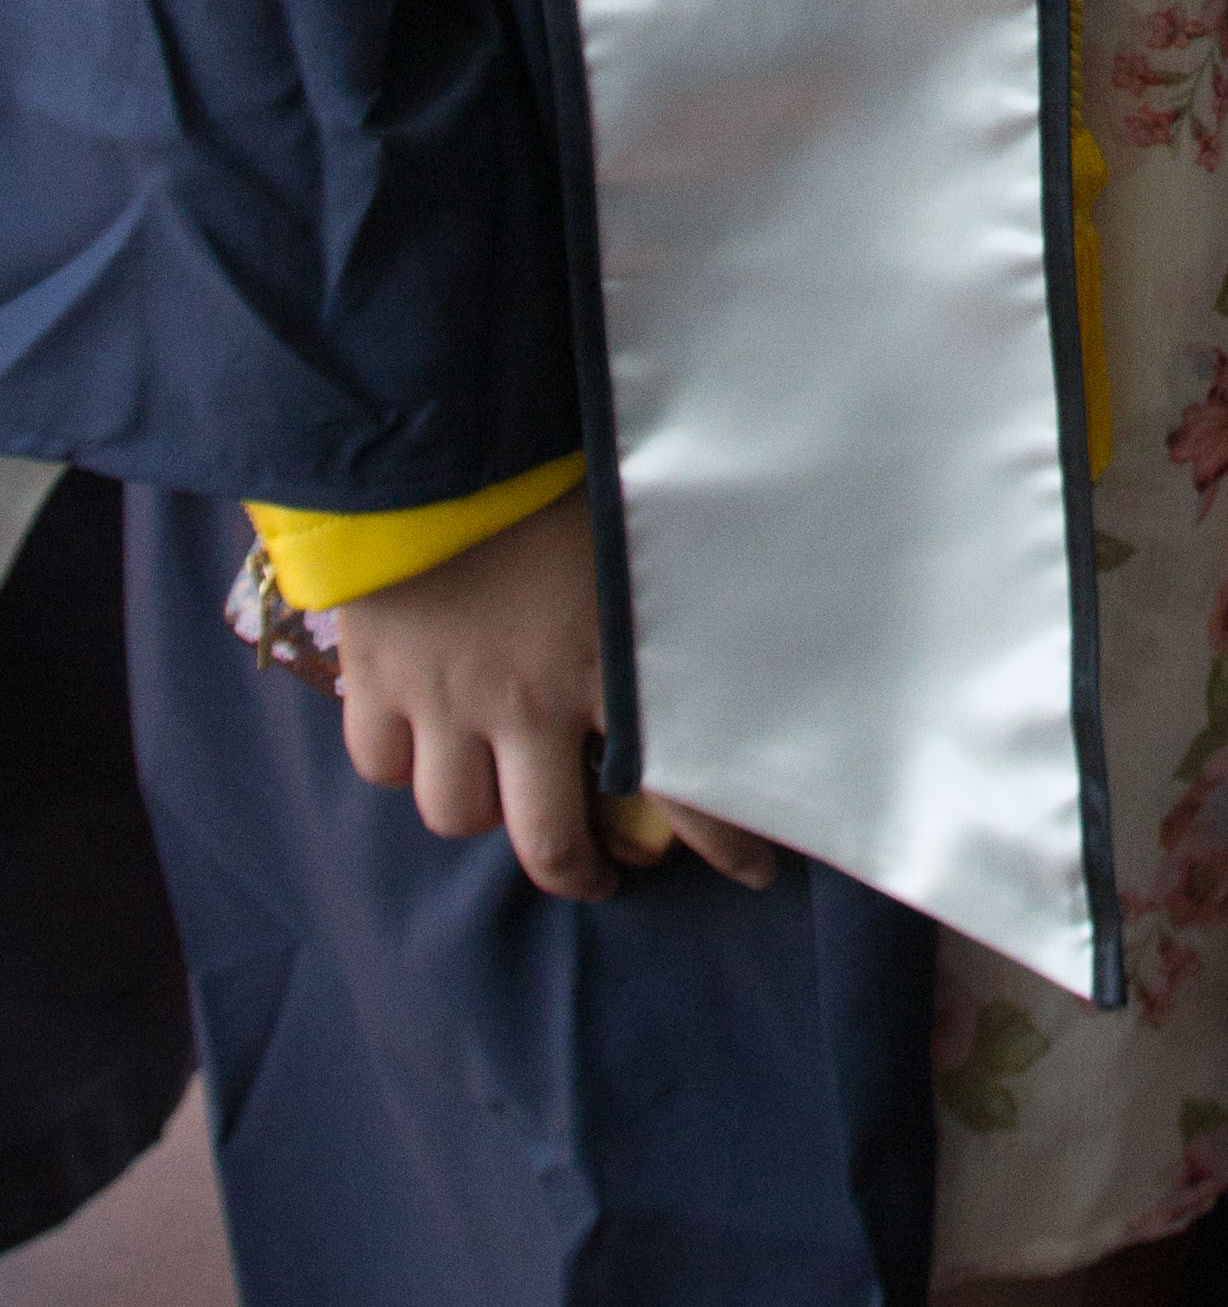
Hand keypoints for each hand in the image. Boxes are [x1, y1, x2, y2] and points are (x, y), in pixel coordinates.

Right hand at [332, 485, 778, 900]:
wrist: (440, 430)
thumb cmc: (560, 464)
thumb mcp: (646, 527)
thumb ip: (691, 584)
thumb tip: (774, 578)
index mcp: (605, 667)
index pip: (684, 787)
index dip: (727, 845)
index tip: (755, 876)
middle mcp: (521, 705)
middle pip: (546, 843)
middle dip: (581, 871)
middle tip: (604, 871)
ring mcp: (440, 699)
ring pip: (455, 814)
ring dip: (488, 814)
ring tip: (512, 800)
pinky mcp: (375, 677)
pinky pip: (382, 763)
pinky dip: (406, 763)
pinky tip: (431, 747)